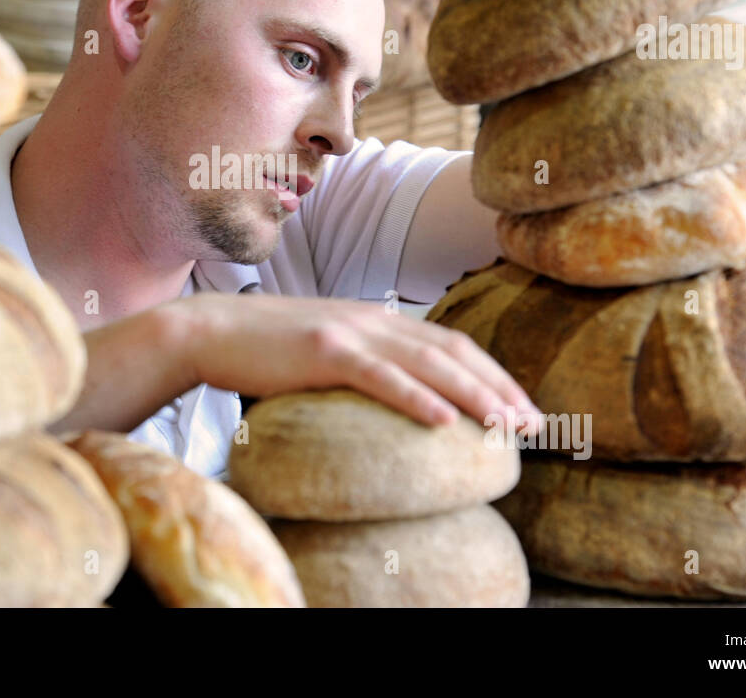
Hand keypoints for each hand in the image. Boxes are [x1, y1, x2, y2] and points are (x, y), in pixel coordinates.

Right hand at [175, 292, 542, 431]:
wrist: (211, 330)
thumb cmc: (265, 350)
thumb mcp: (325, 349)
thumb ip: (363, 362)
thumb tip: (398, 393)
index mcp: (377, 319)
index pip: (449, 344)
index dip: (491, 373)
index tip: (521, 407)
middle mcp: (373, 319)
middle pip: (451, 351)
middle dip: (498, 386)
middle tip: (533, 423)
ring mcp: (350, 332)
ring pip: (427, 363)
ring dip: (473, 394)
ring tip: (506, 425)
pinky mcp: (323, 350)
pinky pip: (379, 377)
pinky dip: (416, 397)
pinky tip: (444, 421)